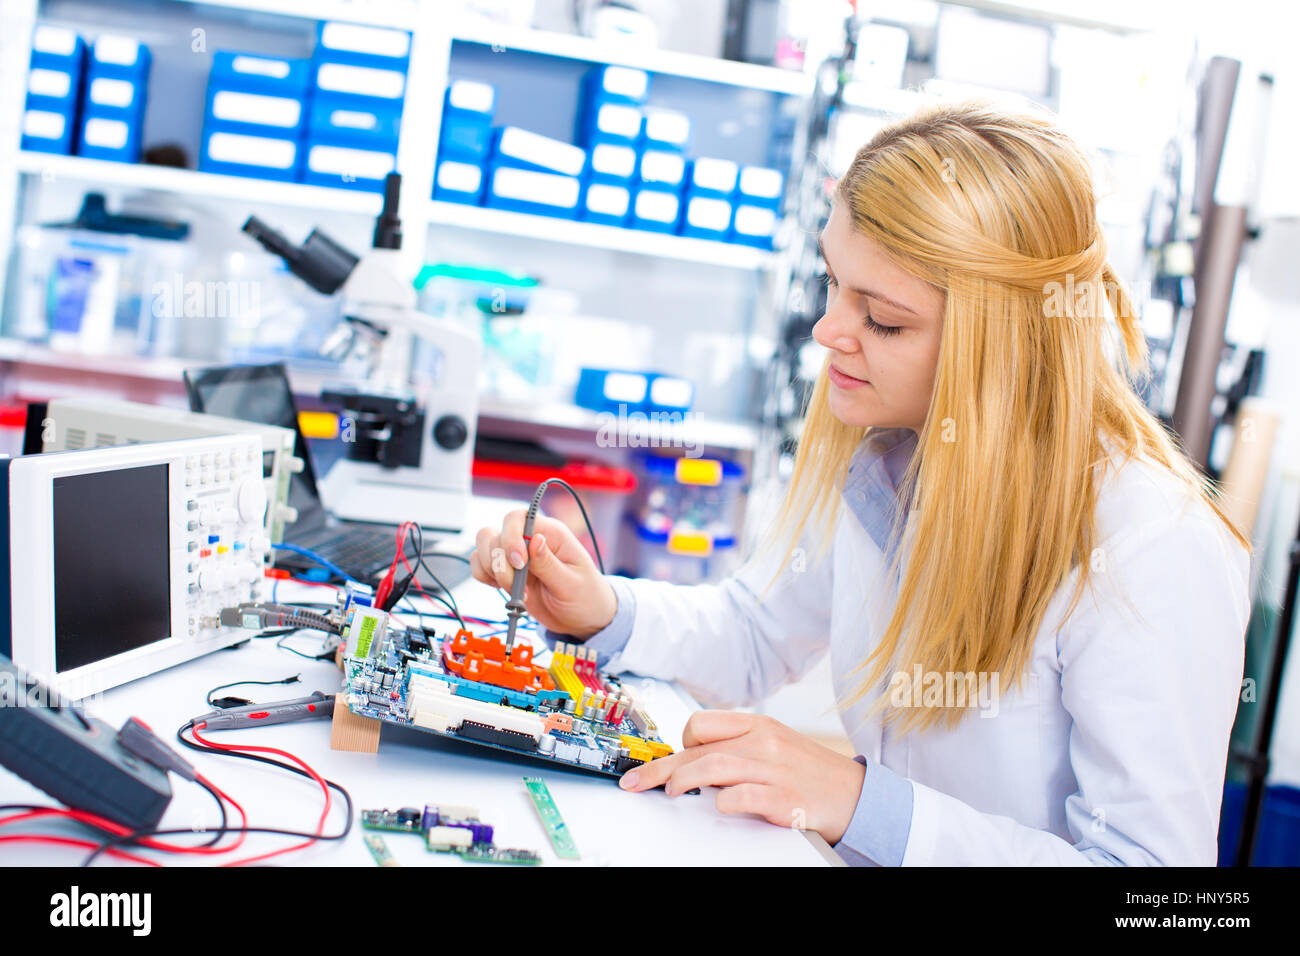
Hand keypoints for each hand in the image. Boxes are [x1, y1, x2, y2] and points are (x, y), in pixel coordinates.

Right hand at [469, 509, 616, 638]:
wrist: (581, 619)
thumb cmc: (585, 597)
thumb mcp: (572, 584)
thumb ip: (549, 564)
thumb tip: (535, 540)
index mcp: (551, 534)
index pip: (518, 519)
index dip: (511, 538)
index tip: (519, 564)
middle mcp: (530, 539)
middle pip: (495, 532)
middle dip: (499, 561)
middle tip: (516, 584)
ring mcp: (515, 554)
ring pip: (484, 545)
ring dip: (491, 569)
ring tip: (513, 590)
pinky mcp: (506, 570)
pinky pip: (481, 564)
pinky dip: (483, 576)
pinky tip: (501, 589)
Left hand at [619, 711, 866, 844]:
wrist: (858, 796)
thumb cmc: (811, 774)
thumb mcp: (774, 747)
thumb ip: (738, 747)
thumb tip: (692, 760)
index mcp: (759, 726)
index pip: (703, 723)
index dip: (679, 743)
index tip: (666, 761)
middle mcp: (764, 742)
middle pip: (699, 748)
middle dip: (660, 767)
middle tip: (636, 782)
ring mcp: (776, 770)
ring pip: (716, 765)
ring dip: (684, 779)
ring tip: (670, 793)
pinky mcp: (787, 799)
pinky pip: (747, 795)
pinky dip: (727, 800)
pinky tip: (718, 806)